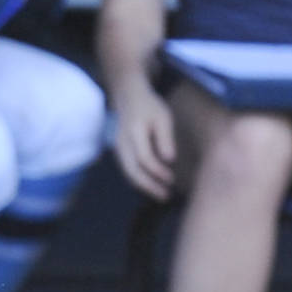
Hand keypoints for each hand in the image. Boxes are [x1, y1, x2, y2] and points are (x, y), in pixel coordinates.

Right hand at [110, 85, 180, 201]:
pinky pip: (127, 168)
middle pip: (132, 170)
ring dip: (144, 185)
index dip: (158, 171)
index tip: (172, 179)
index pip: (144, 158)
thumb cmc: (149, 106)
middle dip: (149, 186)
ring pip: (128, 171)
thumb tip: (170, 160)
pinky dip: (139, 179)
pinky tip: (151, 184)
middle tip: (166, 196)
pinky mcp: (119, 150)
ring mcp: (118, 147)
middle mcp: (122, 142)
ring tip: (161, 194)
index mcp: (134, 132)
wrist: (128, 96)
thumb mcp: (163, 117)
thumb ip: (165, 138)